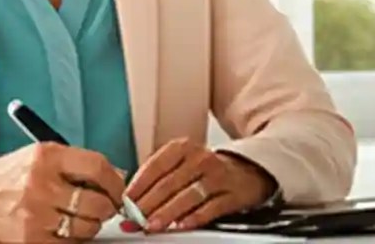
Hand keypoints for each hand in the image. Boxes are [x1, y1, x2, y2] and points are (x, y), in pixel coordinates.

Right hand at [0, 142, 125, 242]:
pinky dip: (74, 239)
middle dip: (108, 207)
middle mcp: (40, 184)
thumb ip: (79, 163)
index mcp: (47, 156)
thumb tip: (118, 177)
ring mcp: (34, 214)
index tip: (118, 188)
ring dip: (92, 225)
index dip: (115, 181)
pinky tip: (65, 228)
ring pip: (86, 227)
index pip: (98, 167)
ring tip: (83, 217)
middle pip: (96, 202)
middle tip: (106, 206)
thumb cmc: (12, 175)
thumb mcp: (43, 155)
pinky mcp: (29, 239)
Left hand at [124, 138, 275, 232]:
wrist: (248, 168)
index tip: (125, 202)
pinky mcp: (233, 194)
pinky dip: (195, 217)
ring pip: (188, 196)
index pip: (156, 166)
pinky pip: (212, 207)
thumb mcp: (182, 162)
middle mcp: (201, 158)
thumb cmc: (206, 168)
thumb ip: (158, 178)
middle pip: (169, 183)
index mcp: (183, 148)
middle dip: (148, 204)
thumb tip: (130, 201)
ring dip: (167, 212)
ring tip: (152, 225)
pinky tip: (181, 225)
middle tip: (133, 219)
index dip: (138, 185)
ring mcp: (218, 176)